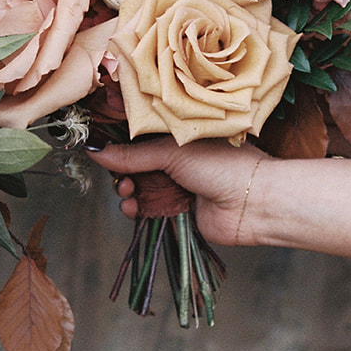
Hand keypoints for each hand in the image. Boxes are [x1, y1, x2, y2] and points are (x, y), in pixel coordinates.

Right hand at [92, 139, 270, 248]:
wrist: (255, 202)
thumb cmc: (223, 165)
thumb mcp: (172, 152)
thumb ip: (133, 155)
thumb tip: (96, 152)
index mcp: (179, 138)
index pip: (141, 138)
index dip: (120, 143)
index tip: (100, 147)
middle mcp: (178, 161)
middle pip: (137, 165)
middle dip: (123, 171)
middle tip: (121, 177)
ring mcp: (179, 187)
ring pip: (141, 189)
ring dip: (128, 191)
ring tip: (128, 192)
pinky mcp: (179, 212)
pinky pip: (150, 210)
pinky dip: (137, 209)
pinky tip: (132, 207)